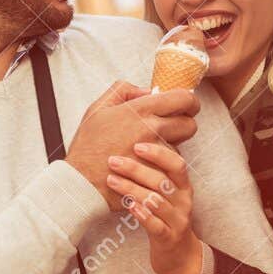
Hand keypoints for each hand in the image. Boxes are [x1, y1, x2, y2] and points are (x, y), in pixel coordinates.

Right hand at [66, 83, 199, 211]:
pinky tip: (146, 167)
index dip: (189, 101)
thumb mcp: (97, 108)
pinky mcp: (158, 174)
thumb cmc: (87, 146)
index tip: (185, 106)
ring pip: (180, 147)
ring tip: (149, 152)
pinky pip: (171, 168)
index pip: (184, 99)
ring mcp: (157, 154)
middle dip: (184, 125)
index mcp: (140, 110)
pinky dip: (162, 167)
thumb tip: (148, 90)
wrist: (82, 183)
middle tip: (171, 128)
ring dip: (170, 148)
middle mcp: (152, 129)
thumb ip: (123, 90)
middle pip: (190, 125)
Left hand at [105, 141, 200, 273]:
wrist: (180, 257)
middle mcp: (184, 202)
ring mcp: (178, 221)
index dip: (158, 153)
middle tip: (113, 161)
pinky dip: (142, 214)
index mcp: (184, 188)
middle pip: (161, 181)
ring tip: (111, 180)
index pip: (177, 164)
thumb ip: (154, 177)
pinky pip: (156, 225)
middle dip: (135, 169)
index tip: (137, 145)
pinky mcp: (169, 239)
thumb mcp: (166, 197)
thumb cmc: (166, 220)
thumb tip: (128, 151)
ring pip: (156, 201)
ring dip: (132, 189)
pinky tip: (128, 206)